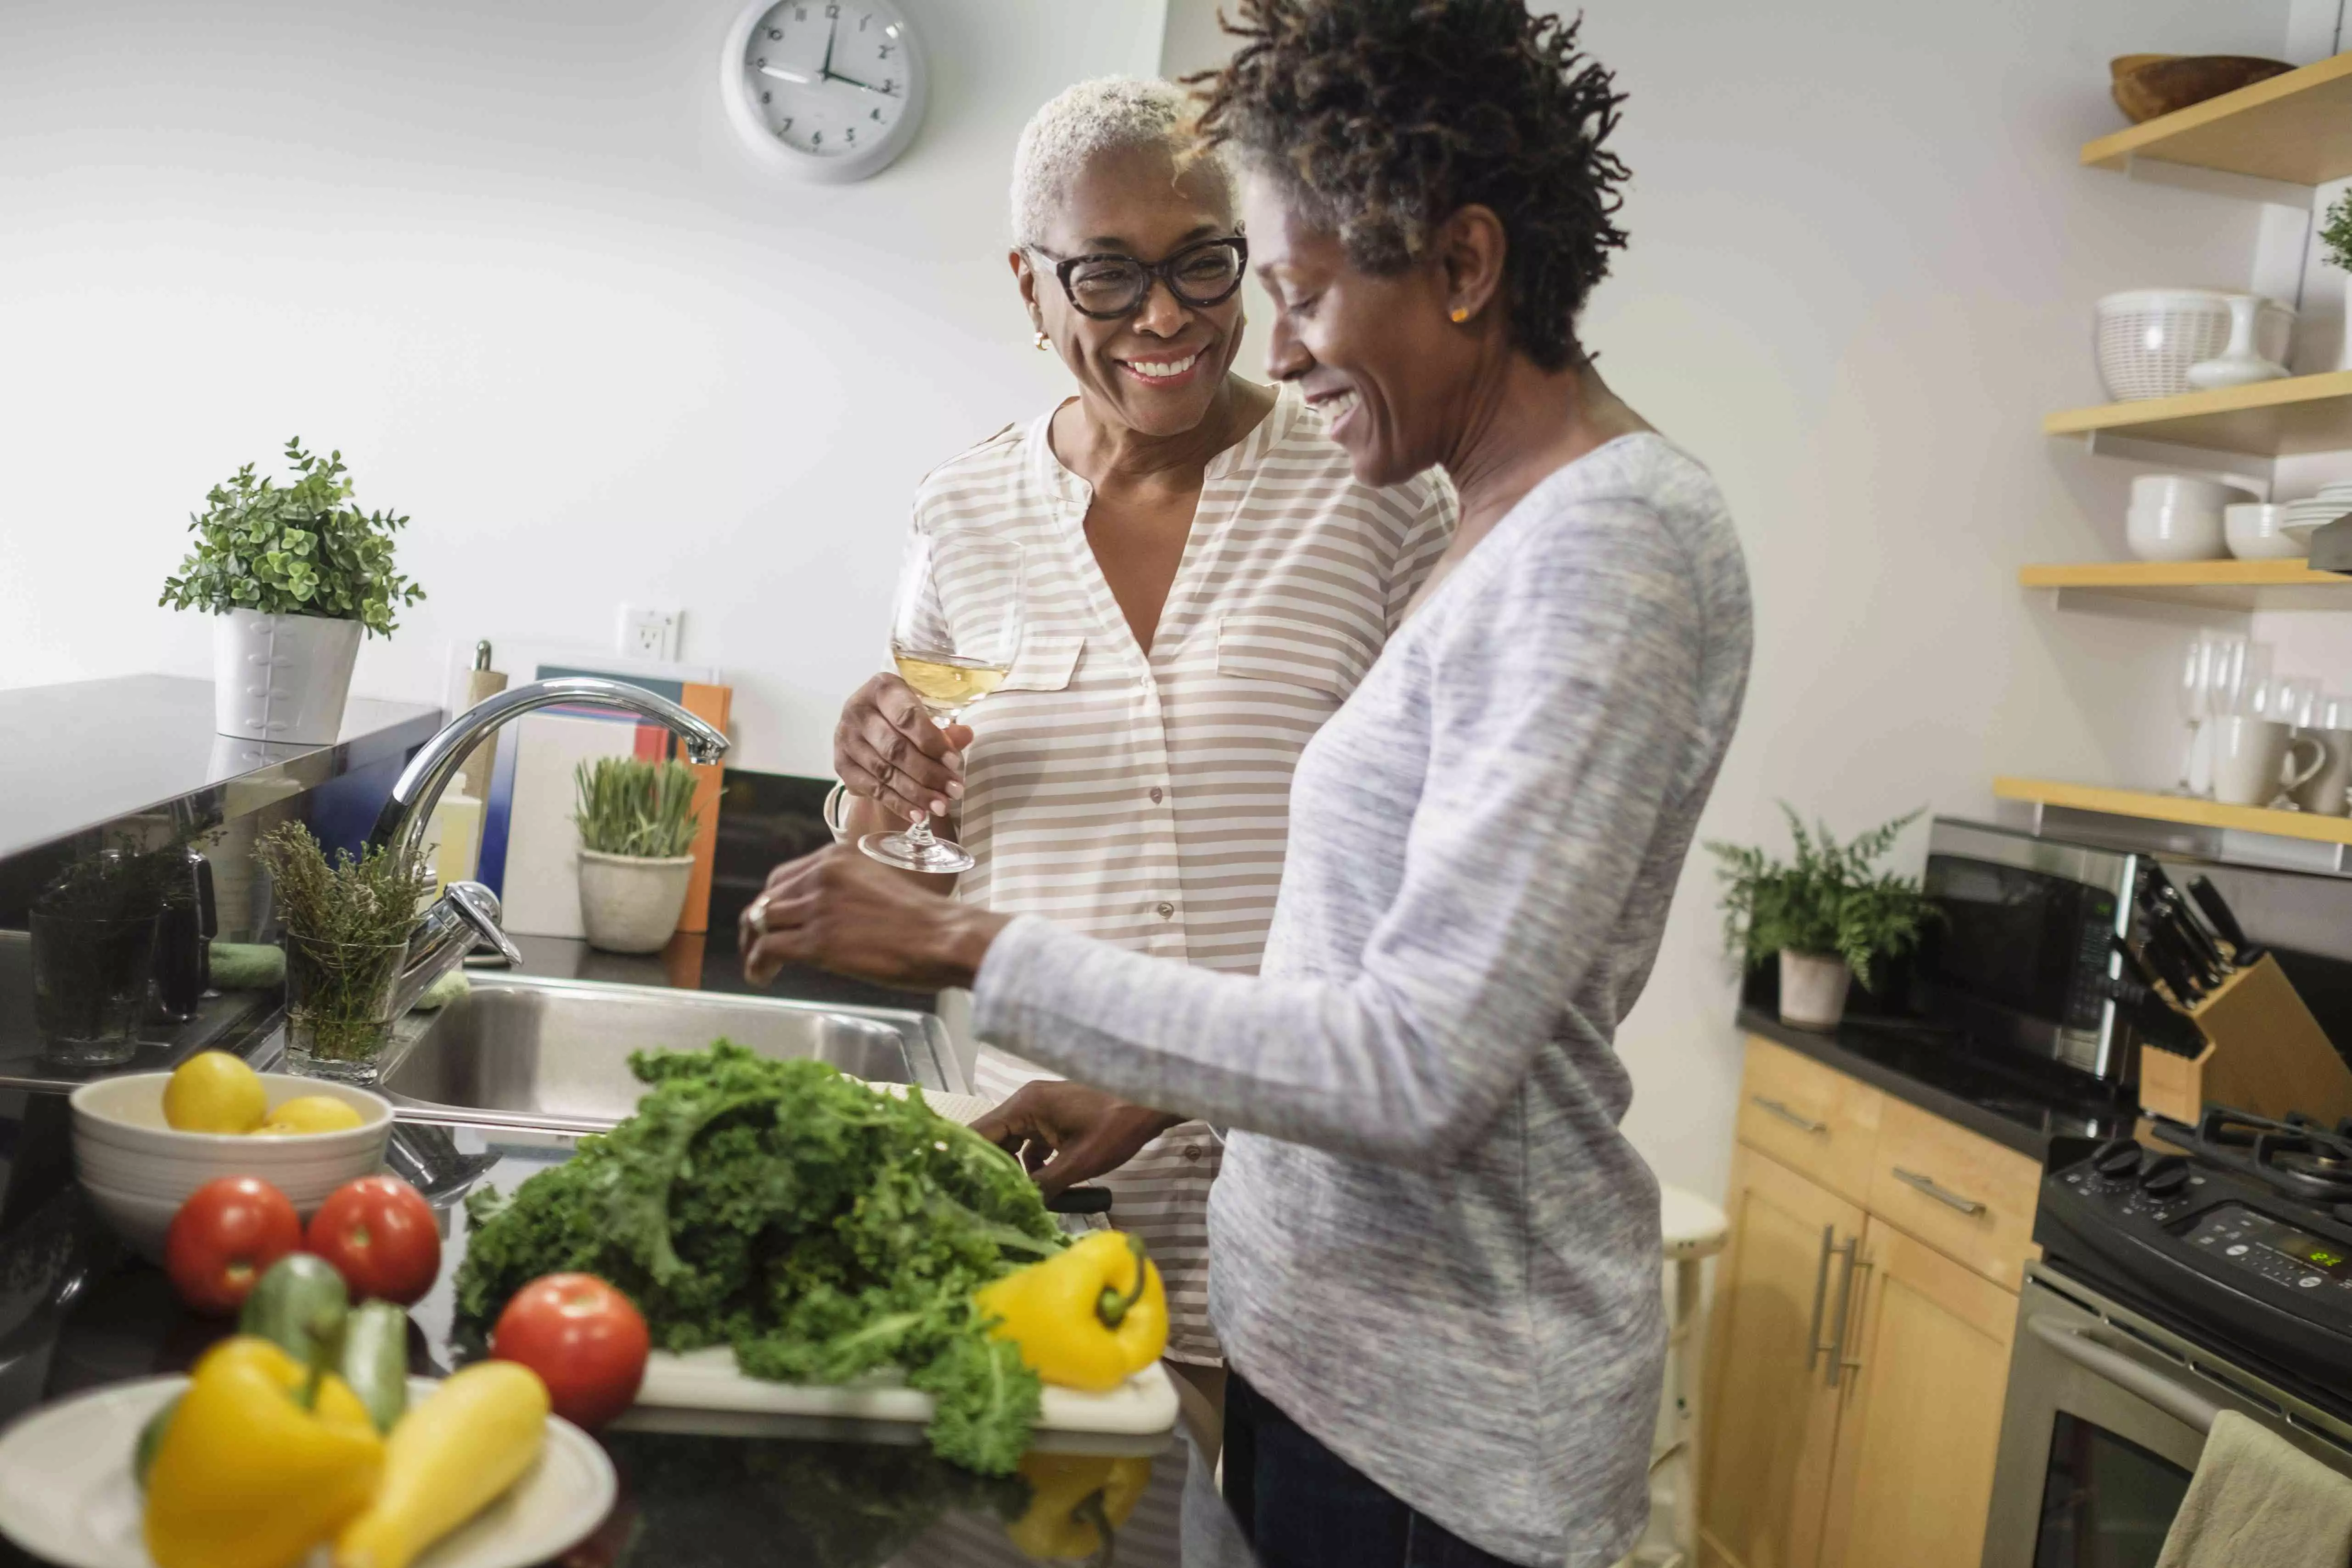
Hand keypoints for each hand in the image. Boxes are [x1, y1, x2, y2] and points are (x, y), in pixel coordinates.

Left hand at [740, 845, 1008, 989]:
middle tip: (756, 946)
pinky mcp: (817, 941)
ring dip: (753, 947)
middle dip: (756, 925)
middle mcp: (821, 875)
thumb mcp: (879, 885)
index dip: (771, 902)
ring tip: (759, 967)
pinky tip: (762, 978)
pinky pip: (768, 949)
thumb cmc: (926, 920)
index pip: (784, 877)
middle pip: (768, 899)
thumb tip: (826, 918)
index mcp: (837, 858)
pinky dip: (757, 964)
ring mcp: (817, 907)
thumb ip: (847, 892)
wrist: (944, 937)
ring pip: (762, 923)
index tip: (772, 922)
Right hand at [833, 674, 974, 825]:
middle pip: (895, 748)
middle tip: (954, 790)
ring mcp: (846, 739)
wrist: (870, 728)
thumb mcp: (924, 712)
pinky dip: (898, 804)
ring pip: (884, 772)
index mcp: (881, 689)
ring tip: (941, 807)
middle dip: (928, 773)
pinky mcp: (842, 765)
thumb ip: (943, 727)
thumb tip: (965, 736)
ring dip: (916, 793)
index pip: (906, 717)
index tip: (955, 762)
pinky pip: (873, 789)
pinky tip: (919, 815)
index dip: (932, 742)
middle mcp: (858, 711)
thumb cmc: (904, 716)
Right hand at [970, 1081, 1182, 1198]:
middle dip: (990, 1168)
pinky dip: (1033, 1164)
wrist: (1151, 1104)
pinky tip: (1041, 1186)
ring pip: (1013, 1143)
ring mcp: (1042, 1110)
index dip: (966, 1157)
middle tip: (980, 1200)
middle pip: (995, 1138)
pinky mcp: (1056, 1119)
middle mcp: (1027, 1103)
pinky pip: (1032, 1143)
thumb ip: (1043, 1184)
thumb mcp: (1078, 1162)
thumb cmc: (1116, 1128)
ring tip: (1012, 1198)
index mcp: (1026, 1105)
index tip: (955, 1184)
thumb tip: (1017, 1207)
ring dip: (1014, 1170)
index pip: (981, 1132)